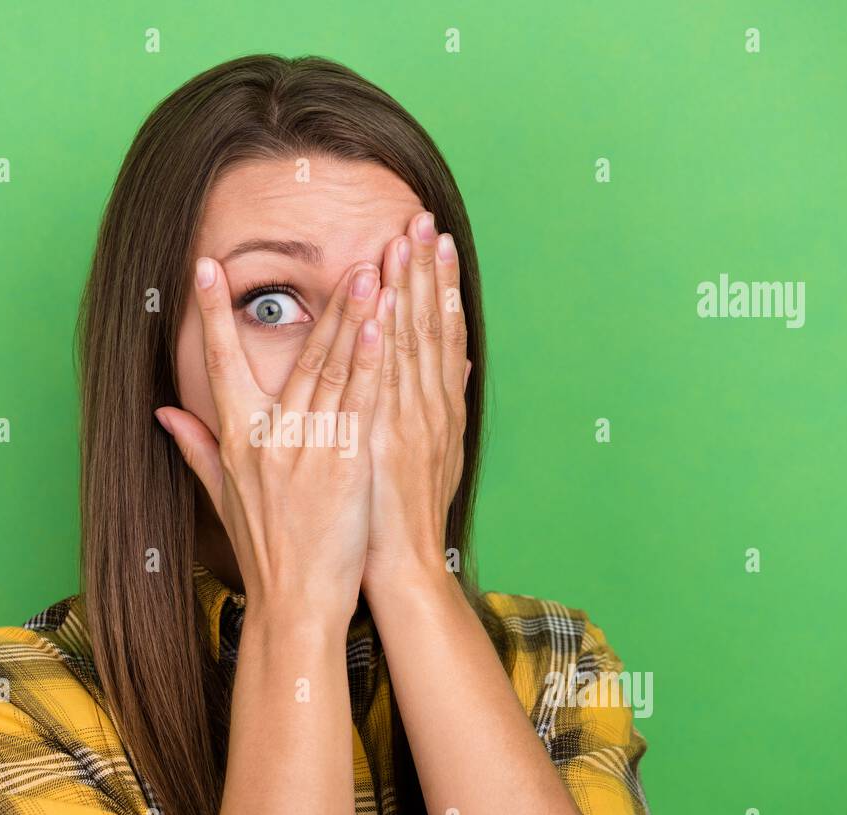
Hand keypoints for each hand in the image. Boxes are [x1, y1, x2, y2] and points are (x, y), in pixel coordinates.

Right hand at [156, 256, 393, 620]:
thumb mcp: (221, 496)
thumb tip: (161, 411)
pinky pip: (360, 404)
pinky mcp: (344, 467)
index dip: (212, 313)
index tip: (204, 268)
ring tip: (374, 272)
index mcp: (236, 440)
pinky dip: (371, 363)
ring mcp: (307, 450)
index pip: (219, 364)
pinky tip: (384, 327)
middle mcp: (268, 438)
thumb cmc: (263, 551)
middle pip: (298, 357)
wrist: (295, 603)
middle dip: (325, 303)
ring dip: (356, 319)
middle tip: (348, 256)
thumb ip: (193, 447)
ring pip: (333, 372)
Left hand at [363, 210, 470, 590]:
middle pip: (432, 326)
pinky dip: (392, 344)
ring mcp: (415, 422)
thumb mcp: (433, 454)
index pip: (441, 333)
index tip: (434, 240)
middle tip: (423, 219)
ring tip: (409, 241)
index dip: (439, 284)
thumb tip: (457, 363)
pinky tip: (389, 307)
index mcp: (439, 407)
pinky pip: (392, 383)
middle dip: (428, 270)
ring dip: (412, 290)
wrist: (401, 564)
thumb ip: (442, 404)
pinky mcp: (393, 442)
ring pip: (416, 344)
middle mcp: (433, 407)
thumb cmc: (403, 513)